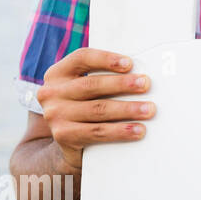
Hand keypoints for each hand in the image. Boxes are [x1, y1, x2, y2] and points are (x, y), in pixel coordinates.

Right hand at [35, 48, 154, 171]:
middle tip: (146, 84)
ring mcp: (55, 115)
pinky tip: (138, 130)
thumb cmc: (84, 105)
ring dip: (127, 109)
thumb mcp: (84, 88)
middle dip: (122, 84)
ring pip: (98, 110)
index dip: (106, 59)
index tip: (130, 63)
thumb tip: (140, 74)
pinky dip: (120, 131)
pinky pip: (97, 132)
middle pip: (92, 85)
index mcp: (58, 73)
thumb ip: (102, 77)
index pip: (82, 58)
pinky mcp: (63, 136)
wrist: (66, 141)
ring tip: (148, 109)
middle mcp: (51, 92)